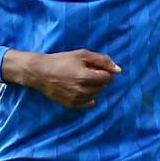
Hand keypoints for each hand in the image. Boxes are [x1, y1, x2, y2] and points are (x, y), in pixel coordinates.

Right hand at [2, 48, 120, 109]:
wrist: (40, 73)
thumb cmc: (62, 60)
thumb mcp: (82, 54)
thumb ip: (103, 60)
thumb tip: (119, 70)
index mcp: (85, 77)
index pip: (108, 78)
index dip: (103, 71)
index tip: (93, 67)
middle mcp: (82, 91)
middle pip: (103, 87)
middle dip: (98, 79)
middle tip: (85, 72)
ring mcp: (77, 100)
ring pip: (97, 95)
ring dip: (94, 87)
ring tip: (81, 80)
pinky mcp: (72, 106)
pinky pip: (89, 104)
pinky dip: (88, 97)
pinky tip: (80, 89)